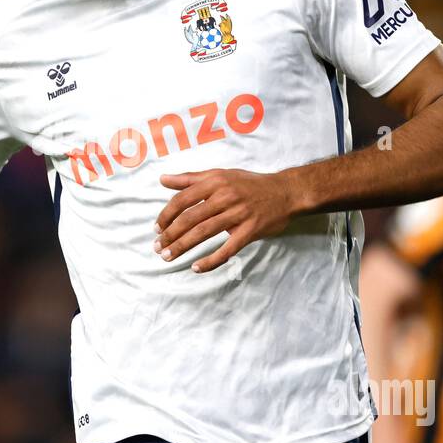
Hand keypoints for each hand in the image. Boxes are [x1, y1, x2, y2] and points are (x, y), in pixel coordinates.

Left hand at [154, 168, 293, 272]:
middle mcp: (225, 197)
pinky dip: (211, 260)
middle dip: (170, 235)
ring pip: (204, 233)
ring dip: (183, 247)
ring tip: (168, 257)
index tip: (157, 228)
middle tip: (158, 247)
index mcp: (215, 182)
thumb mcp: (220, 175)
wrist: (285, 192)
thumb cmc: (249, 184)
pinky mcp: (250, 231)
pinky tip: (197, 267)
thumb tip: (163, 179)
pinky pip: (227, 249)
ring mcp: (238, 214)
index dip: (166, 215)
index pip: (183, 200)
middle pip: (190, 218)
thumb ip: (190, 178)